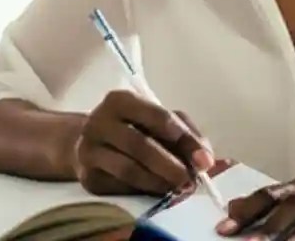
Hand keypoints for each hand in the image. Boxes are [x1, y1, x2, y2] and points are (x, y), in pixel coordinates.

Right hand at [72, 89, 214, 195]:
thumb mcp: (159, 122)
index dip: (185, 140)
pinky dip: (142, 192)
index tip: (204, 161)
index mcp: (121, 100)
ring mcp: (89, 150)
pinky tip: (157, 194)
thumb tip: (207, 160)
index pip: (158, 117)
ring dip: (158, 182)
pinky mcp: (87, 177)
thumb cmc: (133, 129)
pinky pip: (119, 187)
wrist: (90, 145)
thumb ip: (186, 135)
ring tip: (178, 190)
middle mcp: (99, 121)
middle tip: (190, 181)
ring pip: (129, 169)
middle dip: (170, 165)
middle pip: (140, 145)